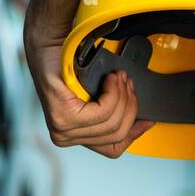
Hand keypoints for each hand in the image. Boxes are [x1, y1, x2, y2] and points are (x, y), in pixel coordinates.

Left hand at [24, 19, 153, 157]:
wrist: (47, 46)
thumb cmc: (68, 68)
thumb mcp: (93, 97)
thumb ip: (110, 114)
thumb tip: (141, 123)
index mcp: (73, 138)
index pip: (113, 149)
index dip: (134, 134)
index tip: (147, 119)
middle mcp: (65, 137)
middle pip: (116, 132)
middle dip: (129, 106)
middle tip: (128, 83)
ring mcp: (62, 128)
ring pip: (111, 121)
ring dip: (122, 95)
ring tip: (119, 77)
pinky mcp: (62, 115)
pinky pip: (102, 111)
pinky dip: (112, 92)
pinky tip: (109, 79)